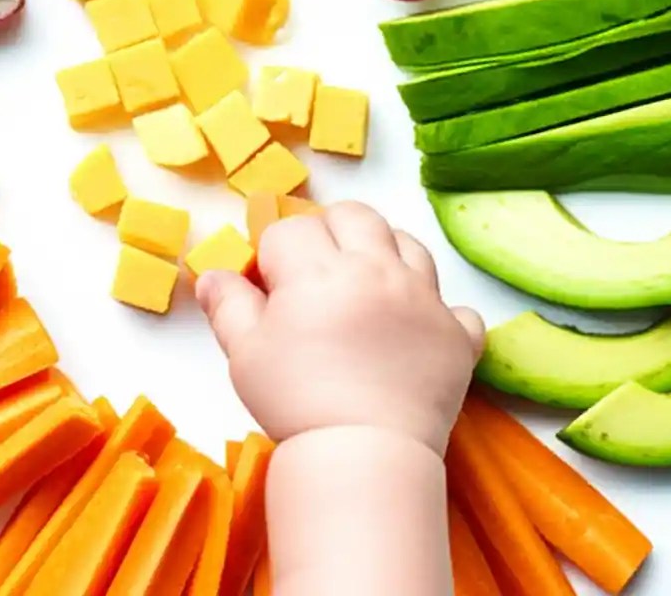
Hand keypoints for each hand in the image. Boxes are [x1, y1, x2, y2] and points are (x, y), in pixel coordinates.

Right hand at [196, 201, 484, 455]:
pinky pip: (457, 308)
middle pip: (355, 216)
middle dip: (330, 230)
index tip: (269, 287)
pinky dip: (439, 314)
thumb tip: (213, 275)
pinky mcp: (455, 335)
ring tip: (366, 287)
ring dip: (385, 254)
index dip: (274, 254)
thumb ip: (229, 306)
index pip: (292, 229)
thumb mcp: (245, 353)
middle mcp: (377, 270)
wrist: (364, 453)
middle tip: (315, 271)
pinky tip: (417, 332)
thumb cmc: (295, 401)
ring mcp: (424, 299)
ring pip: (409, 245)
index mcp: (319, 269)